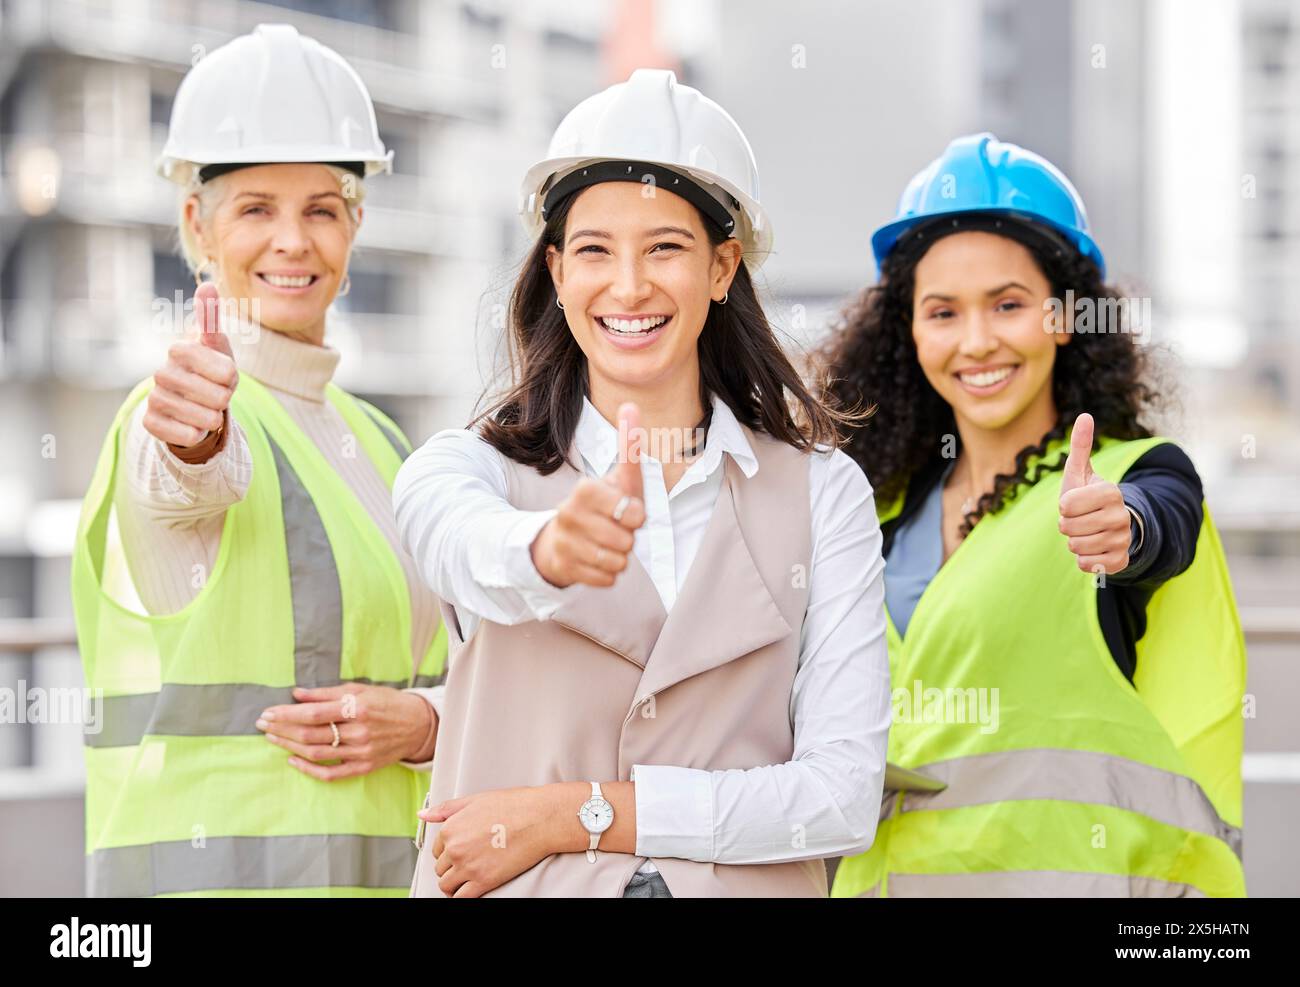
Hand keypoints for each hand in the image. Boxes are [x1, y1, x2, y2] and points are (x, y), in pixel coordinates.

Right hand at [143, 281, 237, 455]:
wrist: (190, 402)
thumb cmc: (210, 371)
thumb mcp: (219, 347)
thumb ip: (212, 318)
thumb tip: (208, 284)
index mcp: (180, 350)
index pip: (227, 372)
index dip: (232, 378)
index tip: (224, 374)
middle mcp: (162, 372)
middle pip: (219, 398)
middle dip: (224, 400)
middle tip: (214, 393)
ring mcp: (154, 397)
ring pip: (204, 419)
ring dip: (213, 418)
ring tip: (204, 409)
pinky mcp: (150, 422)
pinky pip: (187, 436)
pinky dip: (197, 434)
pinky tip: (191, 424)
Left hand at [255, 683, 436, 780]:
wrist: (419, 725)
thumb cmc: (388, 703)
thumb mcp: (361, 689)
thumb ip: (327, 693)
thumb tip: (297, 694)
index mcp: (357, 708)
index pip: (313, 713)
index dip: (286, 714)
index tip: (268, 712)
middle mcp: (358, 732)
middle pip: (310, 734)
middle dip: (281, 729)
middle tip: (263, 724)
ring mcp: (361, 752)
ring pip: (316, 754)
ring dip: (289, 746)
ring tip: (272, 738)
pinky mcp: (363, 767)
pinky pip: (330, 774)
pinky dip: (308, 769)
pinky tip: (293, 759)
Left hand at [419, 786, 559, 897]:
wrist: (538, 818)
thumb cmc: (512, 805)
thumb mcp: (475, 800)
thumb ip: (446, 809)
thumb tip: (423, 815)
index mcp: (451, 828)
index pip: (437, 849)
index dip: (448, 851)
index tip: (461, 851)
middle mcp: (455, 849)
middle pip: (441, 868)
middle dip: (451, 867)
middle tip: (469, 863)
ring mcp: (468, 866)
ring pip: (446, 885)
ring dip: (454, 884)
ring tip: (467, 879)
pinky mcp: (483, 881)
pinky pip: (461, 898)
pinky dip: (462, 897)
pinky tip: (471, 890)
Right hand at [529, 401, 646, 587]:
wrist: (559, 538)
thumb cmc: (600, 505)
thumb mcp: (616, 477)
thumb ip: (628, 445)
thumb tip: (630, 404)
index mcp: (585, 491)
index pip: (633, 512)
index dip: (636, 515)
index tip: (627, 510)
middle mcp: (570, 515)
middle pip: (628, 541)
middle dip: (627, 537)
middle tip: (613, 528)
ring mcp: (565, 544)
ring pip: (618, 562)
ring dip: (618, 556)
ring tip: (604, 543)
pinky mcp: (565, 569)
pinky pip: (607, 579)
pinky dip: (607, 573)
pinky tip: (594, 560)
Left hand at [1058, 412, 1131, 573]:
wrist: (1110, 525)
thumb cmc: (1087, 496)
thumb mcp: (1081, 472)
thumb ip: (1081, 445)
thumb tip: (1085, 415)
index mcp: (1111, 492)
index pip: (1066, 505)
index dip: (1064, 505)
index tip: (1075, 502)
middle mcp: (1121, 516)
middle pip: (1068, 528)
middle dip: (1066, 524)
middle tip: (1079, 519)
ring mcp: (1123, 540)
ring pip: (1076, 547)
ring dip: (1073, 541)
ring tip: (1086, 532)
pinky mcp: (1120, 562)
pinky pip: (1086, 565)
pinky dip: (1082, 559)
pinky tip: (1092, 548)